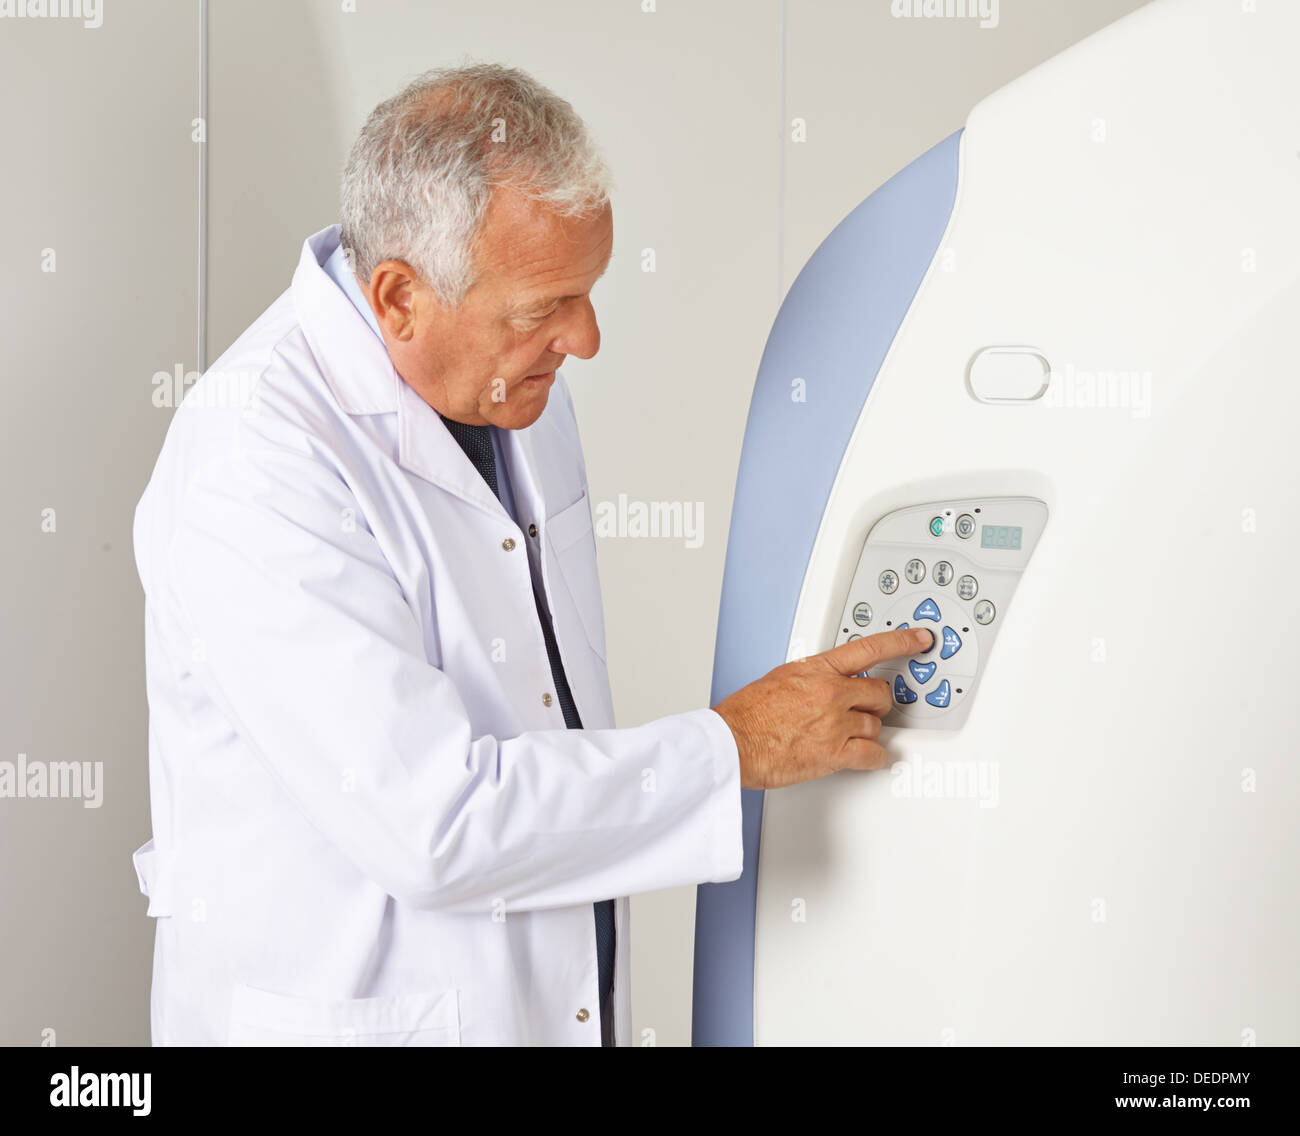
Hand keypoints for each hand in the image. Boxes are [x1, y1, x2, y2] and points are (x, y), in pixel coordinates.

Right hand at [711, 626, 932, 789]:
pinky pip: (873, 755)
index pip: (870, 648)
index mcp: (817, 668)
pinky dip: (870, 758)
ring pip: (876, 726)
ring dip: (865, 732)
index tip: (920, 639)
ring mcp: (835, 723)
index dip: (902, 642)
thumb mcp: (781, 677)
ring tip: (842, 735)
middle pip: (880, 693)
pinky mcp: (835, 753)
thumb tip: (828, 682)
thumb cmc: (747, 714)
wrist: (732, 742)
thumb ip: (812, 677)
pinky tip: (859, 756)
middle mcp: (831, 692)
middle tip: (862, 710)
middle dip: (875, 703)